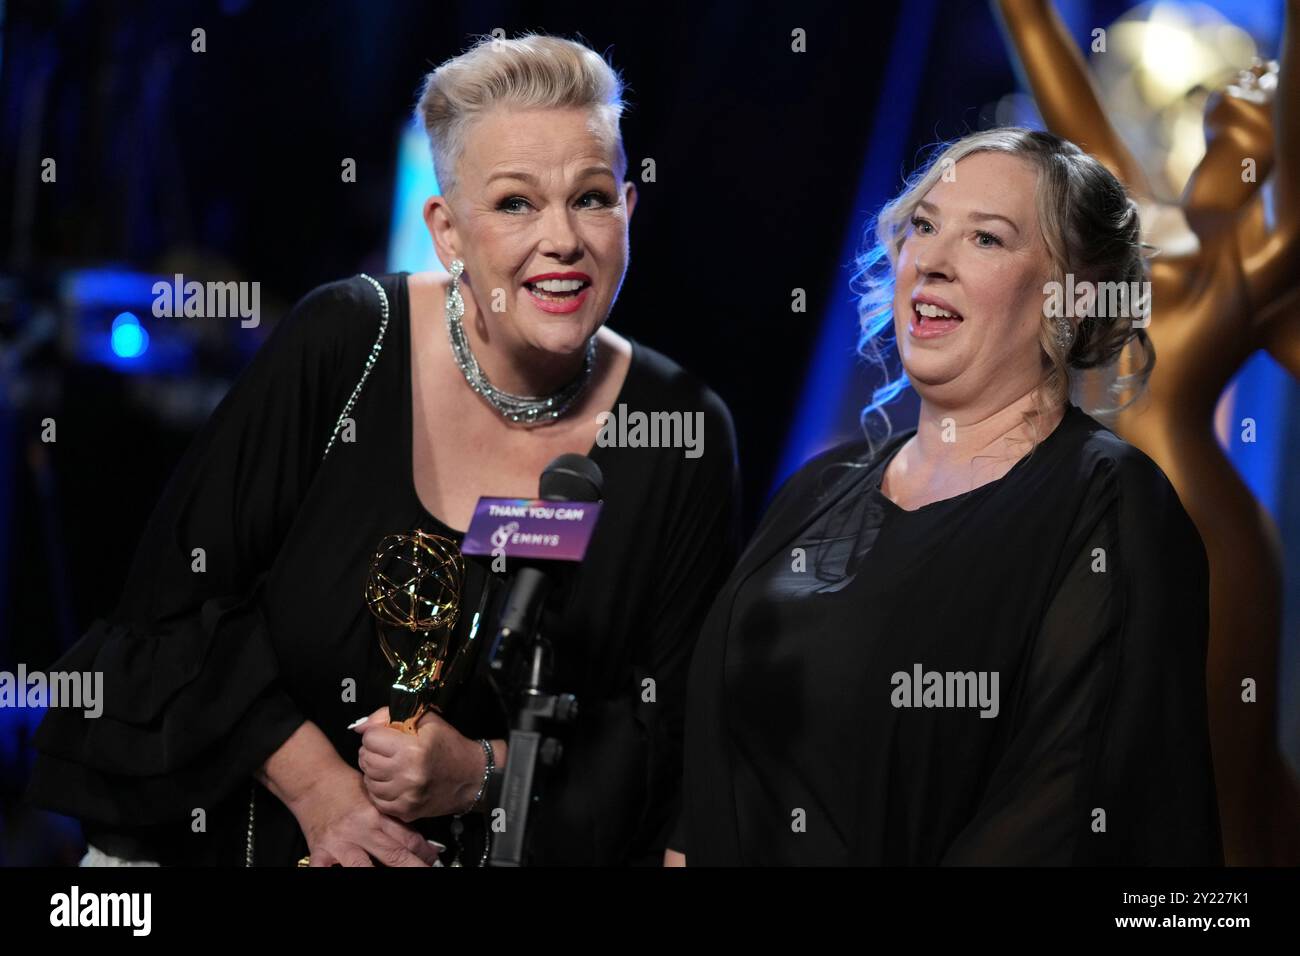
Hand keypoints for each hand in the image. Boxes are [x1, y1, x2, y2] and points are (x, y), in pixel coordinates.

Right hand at [289, 764, 440, 866]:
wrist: (313, 779)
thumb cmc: (343, 786)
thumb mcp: (373, 798)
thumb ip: (389, 818)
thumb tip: (413, 839)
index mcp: (377, 815)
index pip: (408, 838)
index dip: (425, 852)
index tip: (433, 858)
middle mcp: (361, 829)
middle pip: (395, 855)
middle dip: (414, 867)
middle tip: (427, 870)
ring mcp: (341, 843)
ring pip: (364, 868)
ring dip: (381, 876)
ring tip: (395, 878)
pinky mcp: (320, 851)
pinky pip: (326, 870)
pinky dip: (334, 874)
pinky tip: (344, 874)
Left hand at [353, 706, 485, 822]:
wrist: (473, 777)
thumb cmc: (449, 745)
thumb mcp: (426, 720)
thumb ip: (389, 716)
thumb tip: (360, 727)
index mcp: (413, 749)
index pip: (370, 738)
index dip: (376, 734)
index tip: (386, 736)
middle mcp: (407, 775)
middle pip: (366, 759)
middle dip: (372, 752)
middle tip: (386, 751)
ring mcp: (406, 797)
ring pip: (368, 781)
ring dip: (374, 771)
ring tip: (390, 766)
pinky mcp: (406, 812)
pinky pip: (377, 800)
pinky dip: (380, 790)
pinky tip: (392, 782)